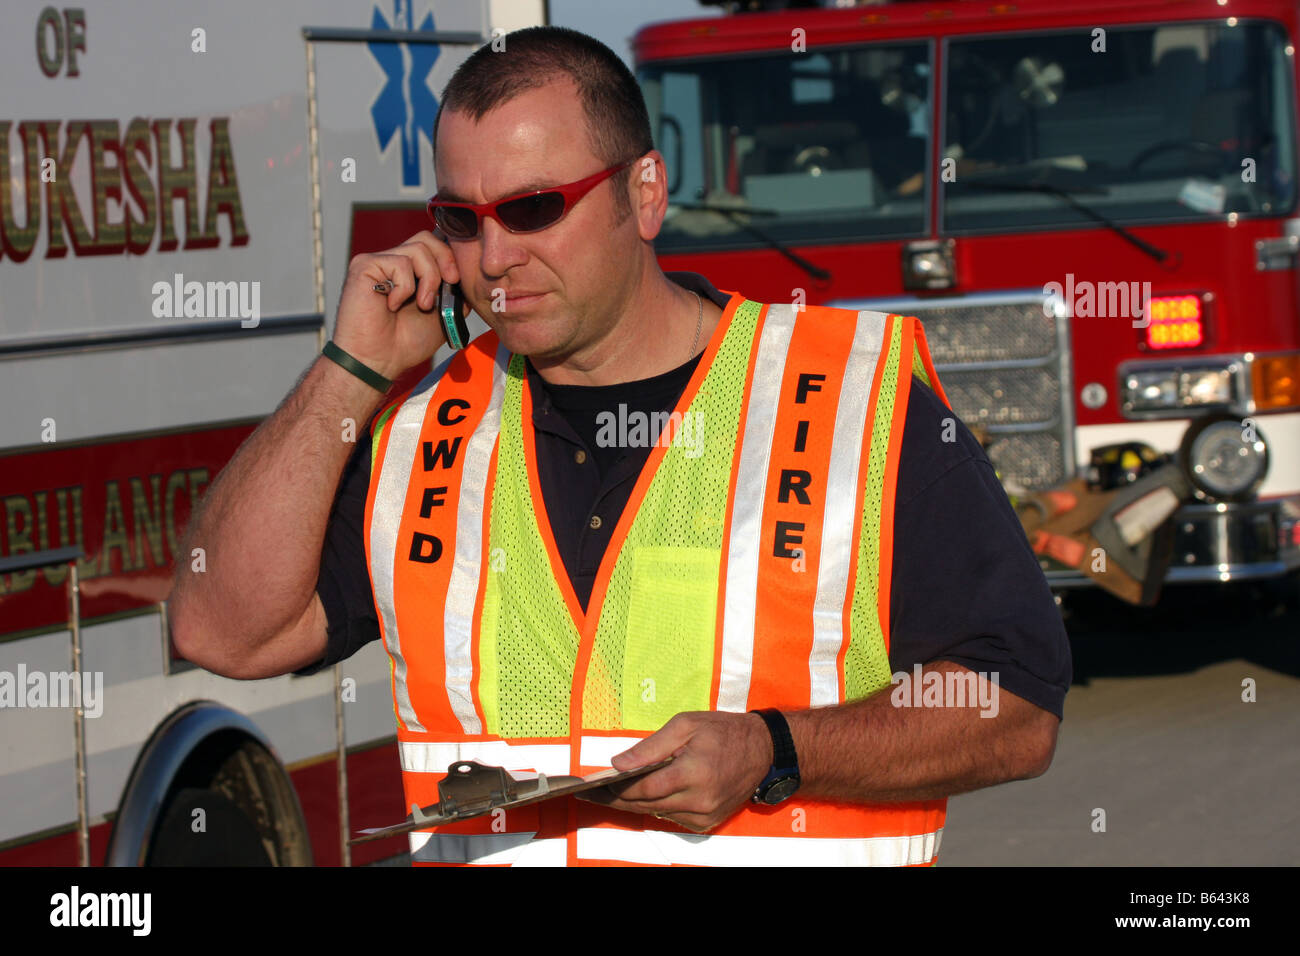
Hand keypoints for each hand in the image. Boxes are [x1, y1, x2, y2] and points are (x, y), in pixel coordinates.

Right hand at [333, 229, 462, 381]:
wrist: (378, 361)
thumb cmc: (404, 343)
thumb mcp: (443, 316)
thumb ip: (454, 293)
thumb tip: (467, 276)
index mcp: (409, 271)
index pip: (432, 243)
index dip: (450, 256)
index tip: (457, 280)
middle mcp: (391, 262)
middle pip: (426, 239)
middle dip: (445, 261)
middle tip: (449, 284)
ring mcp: (377, 262)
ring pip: (417, 250)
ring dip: (429, 279)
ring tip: (422, 305)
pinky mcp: (364, 266)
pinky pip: (399, 263)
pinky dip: (405, 288)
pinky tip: (393, 306)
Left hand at [576, 711, 772, 832]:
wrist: (763, 751)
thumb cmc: (723, 732)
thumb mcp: (685, 726)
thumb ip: (651, 746)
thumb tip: (619, 763)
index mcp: (692, 773)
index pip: (643, 788)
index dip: (614, 789)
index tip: (591, 787)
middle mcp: (698, 800)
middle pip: (645, 804)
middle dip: (617, 799)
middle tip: (593, 793)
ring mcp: (704, 815)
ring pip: (656, 813)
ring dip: (636, 803)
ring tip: (613, 792)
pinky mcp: (707, 822)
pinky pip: (672, 817)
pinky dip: (657, 806)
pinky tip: (646, 794)